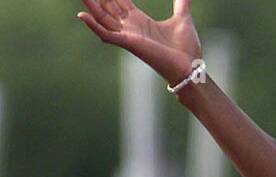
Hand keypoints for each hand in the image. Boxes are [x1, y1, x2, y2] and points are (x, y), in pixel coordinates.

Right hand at [77, 0, 201, 85]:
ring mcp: (128, 35)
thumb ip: (181, 4)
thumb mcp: (182, 19)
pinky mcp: (129, 44)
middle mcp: (130, 27)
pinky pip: (106, 35)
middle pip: (107, 6)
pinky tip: (82, 15)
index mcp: (140, 20)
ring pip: (102, 17)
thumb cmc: (186, 49)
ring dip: (90, 5)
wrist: (190, 68)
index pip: (119, 0)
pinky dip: (93, 25)